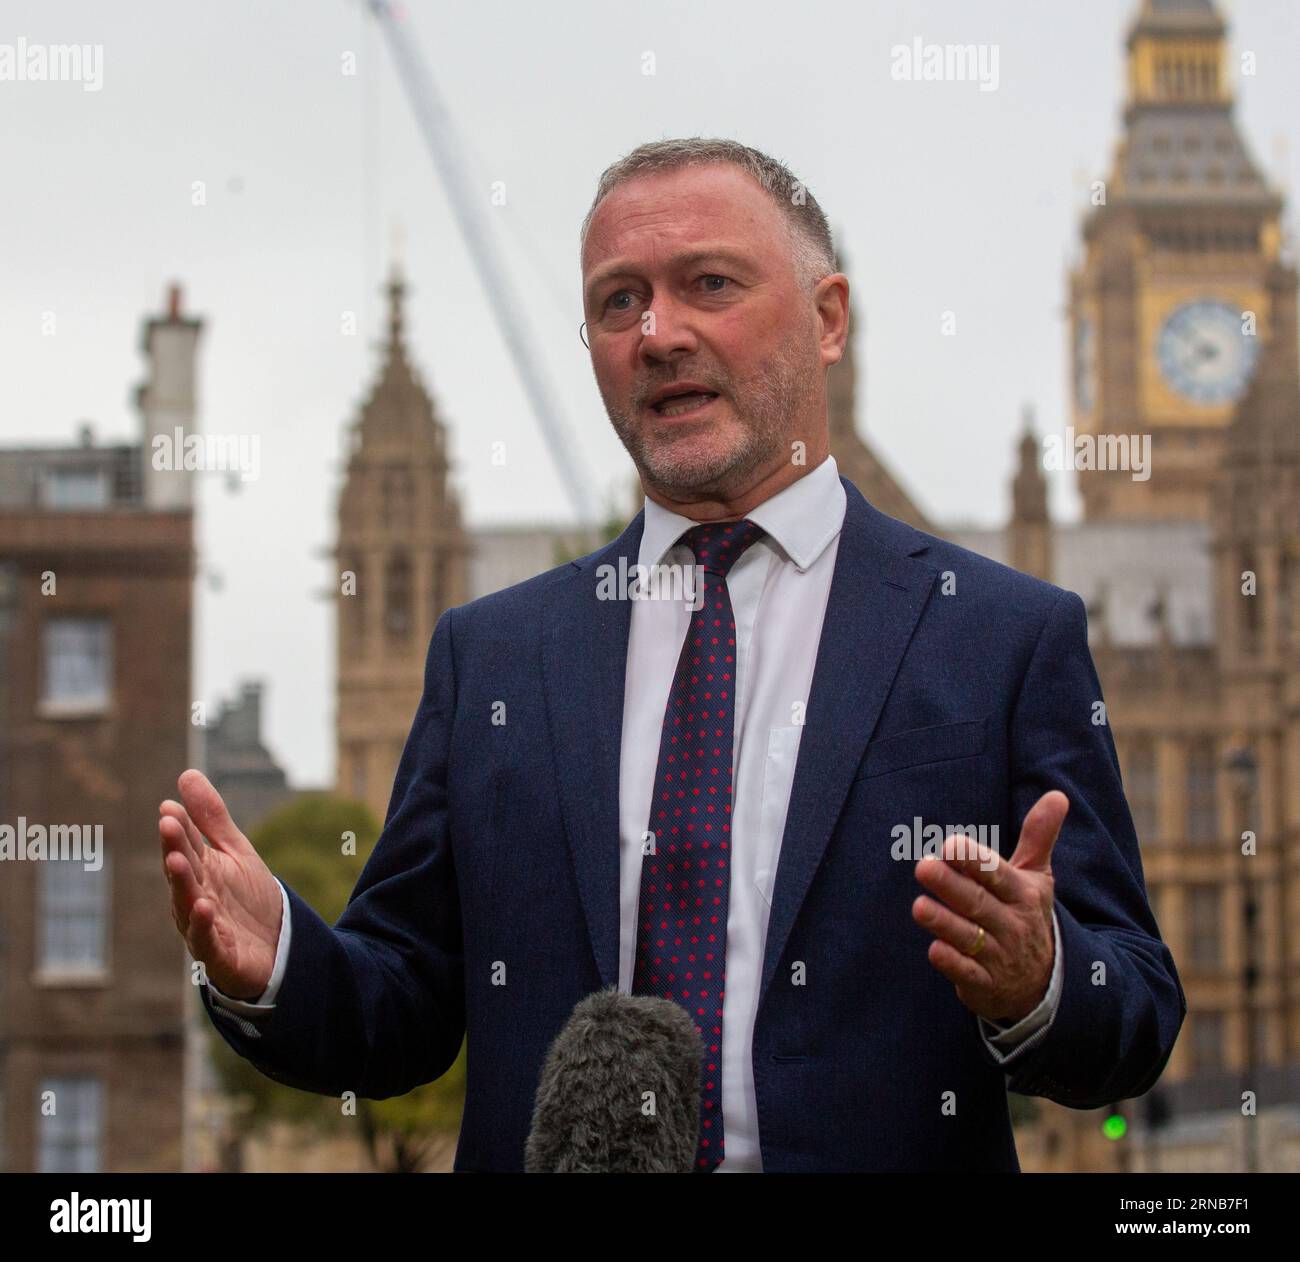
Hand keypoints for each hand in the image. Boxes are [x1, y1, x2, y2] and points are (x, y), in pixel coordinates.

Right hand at [159, 768, 281, 1000]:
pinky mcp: (219, 957)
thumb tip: (187, 774)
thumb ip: (211, 818)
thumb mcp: (235, 852)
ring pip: (187, 905)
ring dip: (181, 883)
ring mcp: (204, 929)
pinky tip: (203, 906)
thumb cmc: (248, 899)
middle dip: (175, 849)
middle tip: (168, 823)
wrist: (277, 948)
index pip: (185, 846)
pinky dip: (203, 925)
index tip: (170, 807)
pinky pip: (207, 941)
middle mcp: (194, 900)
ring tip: (176, 859)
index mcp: (198, 873)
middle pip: (183, 872)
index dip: (179, 828)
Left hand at [910, 790, 1066, 1024]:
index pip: (998, 875)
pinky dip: (952, 963)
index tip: (951, 845)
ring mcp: (999, 956)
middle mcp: (1012, 925)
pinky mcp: (984, 984)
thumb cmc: (1027, 914)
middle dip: (951, 886)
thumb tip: (1057, 794)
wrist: (1044, 982)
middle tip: (923, 867)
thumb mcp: (1037, 877)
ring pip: (969, 937)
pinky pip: (967, 973)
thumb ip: (1039, 836)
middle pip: (978, 903)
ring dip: (944, 923)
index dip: (975, 861)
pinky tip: (934, 950)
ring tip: (919, 907)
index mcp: (1023, 895)